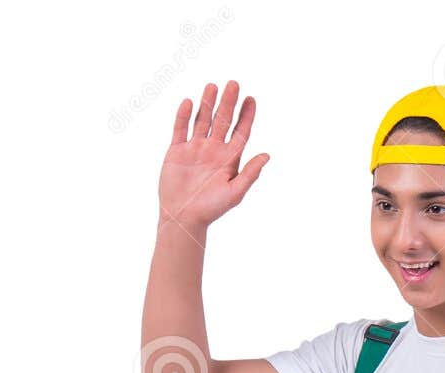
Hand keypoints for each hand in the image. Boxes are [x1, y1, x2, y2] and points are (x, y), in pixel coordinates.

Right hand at [158, 81, 268, 232]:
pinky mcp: (177, 151)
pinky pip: (181, 128)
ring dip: (207, 103)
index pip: (240, 132)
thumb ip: (250, 173)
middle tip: (234, 84)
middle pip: (222, 121)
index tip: (251, 99)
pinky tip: (189, 102)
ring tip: (212, 86)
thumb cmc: (211, 209)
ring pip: (202, 120)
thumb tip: (267, 155)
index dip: (246, 116)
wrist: (183, 218)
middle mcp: (213, 150)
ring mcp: (195, 148)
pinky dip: (184, 116)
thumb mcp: (235, 193)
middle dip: (228, 103)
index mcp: (229, 159)